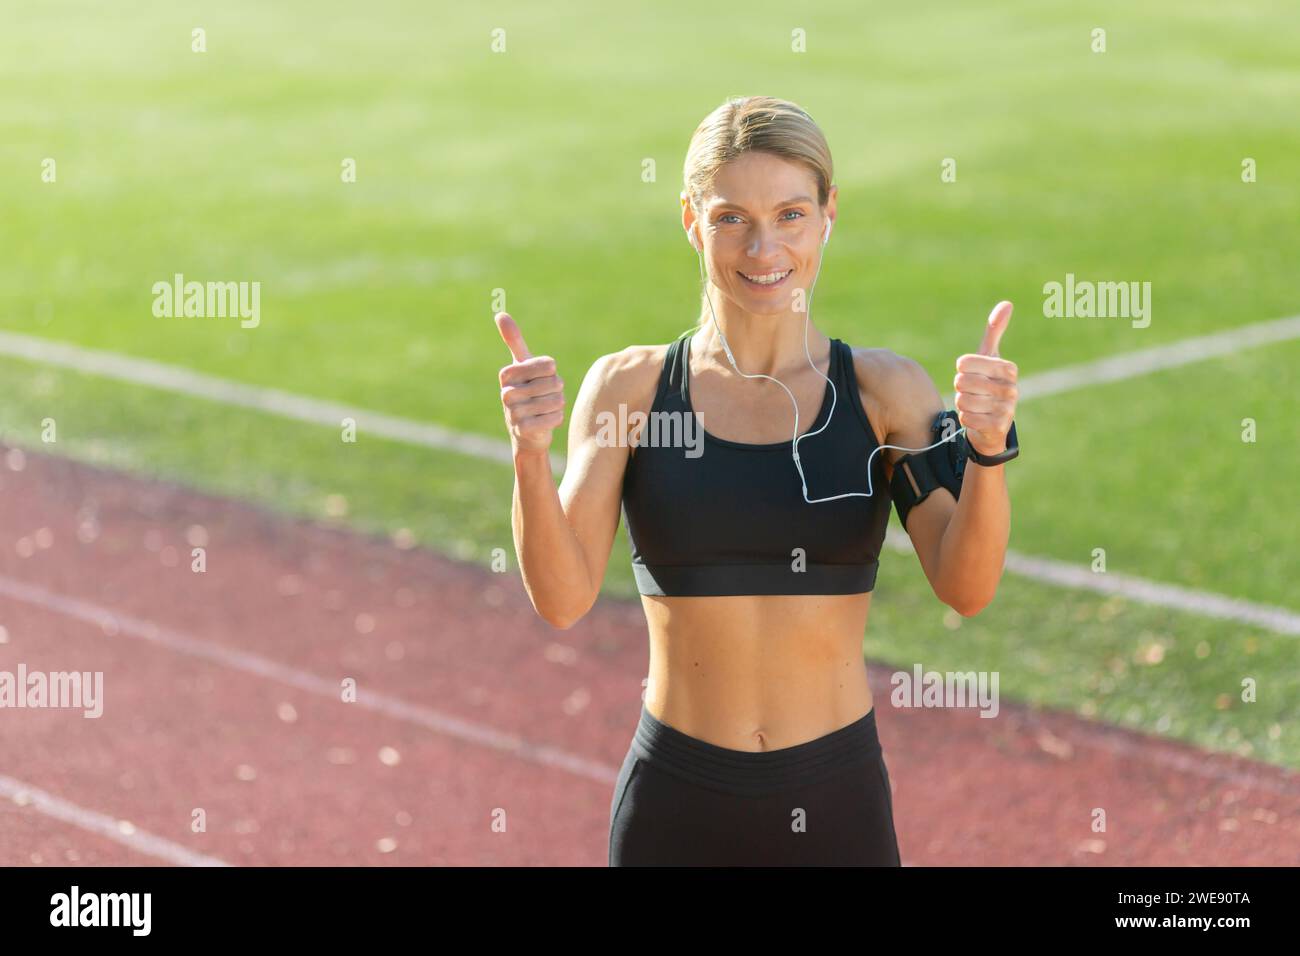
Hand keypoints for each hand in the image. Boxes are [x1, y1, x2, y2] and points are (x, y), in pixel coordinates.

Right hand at [496, 311, 564, 453]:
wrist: (526, 433)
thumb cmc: (527, 393)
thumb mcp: (521, 366)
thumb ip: (513, 340)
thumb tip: (500, 313)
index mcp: (507, 374)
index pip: (549, 365)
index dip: (552, 373)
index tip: (540, 380)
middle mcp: (506, 392)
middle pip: (555, 383)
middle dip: (556, 391)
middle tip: (543, 398)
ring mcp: (513, 412)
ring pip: (557, 401)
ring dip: (557, 406)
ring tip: (544, 409)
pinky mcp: (523, 429)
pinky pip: (555, 418)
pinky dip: (556, 419)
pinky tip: (546, 421)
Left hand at [953, 301, 1017, 457]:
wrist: (993, 425)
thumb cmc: (988, 385)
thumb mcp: (990, 358)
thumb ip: (994, 331)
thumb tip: (1007, 303)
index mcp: (1008, 369)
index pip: (964, 363)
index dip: (962, 371)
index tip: (973, 375)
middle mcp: (1011, 388)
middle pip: (961, 382)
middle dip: (961, 389)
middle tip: (973, 393)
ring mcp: (1007, 409)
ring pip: (962, 401)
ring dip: (963, 404)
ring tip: (976, 405)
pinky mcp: (998, 426)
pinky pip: (966, 417)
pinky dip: (966, 418)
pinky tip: (977, 418)